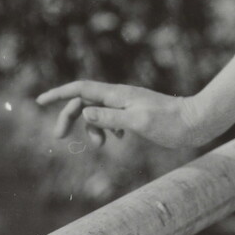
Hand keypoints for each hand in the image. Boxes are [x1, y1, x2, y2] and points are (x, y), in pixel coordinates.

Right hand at [35, 81, 214, 149]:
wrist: (195, 121)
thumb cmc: (170, 123)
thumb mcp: (138, 122)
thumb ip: (111, 117)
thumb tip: (85, 113)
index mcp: (118, 94)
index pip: (81, 89)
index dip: (59, 94)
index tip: (40, 101)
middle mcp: (120, 96)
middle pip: (84, 101)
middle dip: (69, 117)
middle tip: (59, 137)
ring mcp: (128, 104)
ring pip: (97, 112)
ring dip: (90, 128)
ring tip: (100, 146)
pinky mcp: (136, 114)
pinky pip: (111, 118)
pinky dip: (106, 129)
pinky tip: (116, 140)